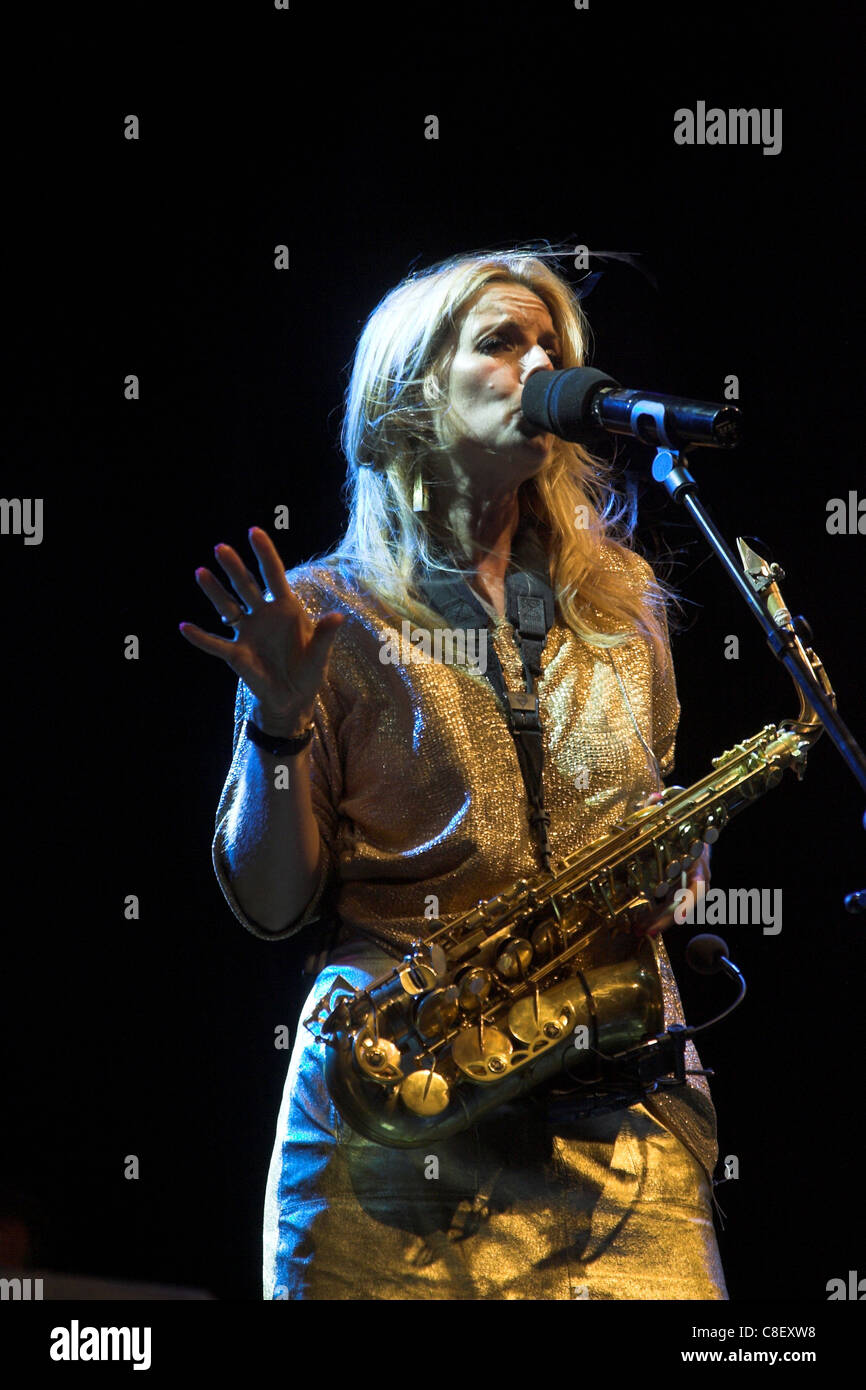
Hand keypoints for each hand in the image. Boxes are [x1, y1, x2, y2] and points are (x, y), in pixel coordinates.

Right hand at [179, 526, 344, 732]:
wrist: (294, 697)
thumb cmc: (309, 670)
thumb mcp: (320, 654)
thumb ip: (326, 635)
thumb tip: (339, 616)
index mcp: (286, 608)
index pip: (274, 575)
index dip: (265, 553)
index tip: (254, 532)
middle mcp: (263, 614)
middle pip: (246, 586)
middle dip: (235, 568)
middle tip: (220, 548)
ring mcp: (247, 632)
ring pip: (228, 607)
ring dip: (215, 591)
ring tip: (201, 572)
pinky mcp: (236, 654)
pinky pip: (215, 644)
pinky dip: (200, 637)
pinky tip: (184, 627)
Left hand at [632, 791, 711, 938]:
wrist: (693, 819)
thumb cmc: (680, 816)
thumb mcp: (671, 809)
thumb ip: (660, 804)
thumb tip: (655, 797)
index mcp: (698, 856)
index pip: (699, 882)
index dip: (690, 900)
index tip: (681, 916)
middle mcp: (699, 872)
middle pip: (686, 902)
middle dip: (667, 919)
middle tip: (646, 931)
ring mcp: (690, 881)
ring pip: (678, 907)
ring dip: (660, 921)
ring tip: (640, 931)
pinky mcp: (680, 887)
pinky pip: (671, 904)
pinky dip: (657, 915)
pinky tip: (641, 925)